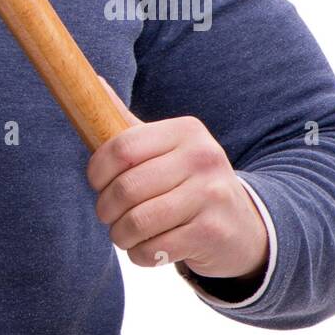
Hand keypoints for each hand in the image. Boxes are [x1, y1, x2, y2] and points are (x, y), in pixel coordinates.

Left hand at [87, 77, 268, 281]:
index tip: (95, 183)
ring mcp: (211, 195)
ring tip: (122, 233)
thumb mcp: (165, 147)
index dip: (97, 170)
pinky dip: (140, 254)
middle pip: (127, 187)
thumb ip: (127, 121)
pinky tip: (145, 248)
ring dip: (120, 234)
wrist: (243, 225)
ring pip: (138, 221)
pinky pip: (156, 248)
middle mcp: (202, 157)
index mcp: (185, 131)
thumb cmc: (189, 180)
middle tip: (107, 214)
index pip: (122, 147)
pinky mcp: (213, 232)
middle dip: (106, 207)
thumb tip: (91, 81)